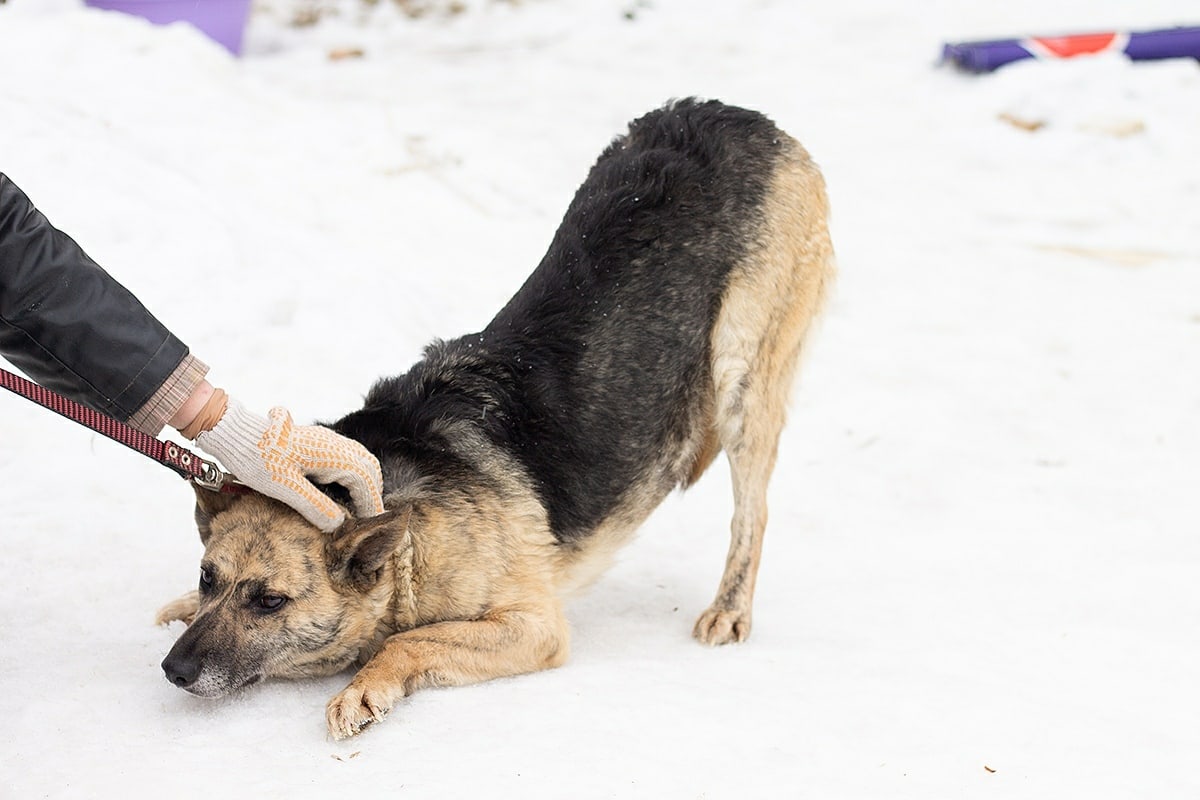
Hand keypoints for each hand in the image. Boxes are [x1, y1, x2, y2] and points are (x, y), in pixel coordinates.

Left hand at [194, 399, 384, 531]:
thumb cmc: (257, 459)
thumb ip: (314, 506)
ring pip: (359, 459)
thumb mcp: (285, 487)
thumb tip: (339, 523)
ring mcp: (326, 439)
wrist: (234, 432)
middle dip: (372, 492)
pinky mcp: (316, 440)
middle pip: (368, 467)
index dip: (371, 503)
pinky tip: (340, 488)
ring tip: (358, 505)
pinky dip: (352, 473)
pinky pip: (346, 456)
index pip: (365, 481)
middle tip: (368, 516)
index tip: (371, 522)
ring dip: (364, 482)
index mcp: (332, 454)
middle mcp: (334, 443)